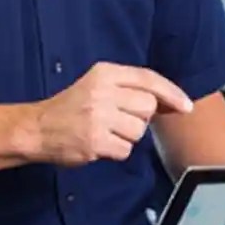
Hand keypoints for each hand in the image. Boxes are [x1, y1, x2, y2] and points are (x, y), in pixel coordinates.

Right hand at [30, 62, 192, 165]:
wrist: (38, 128)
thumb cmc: (73, 107)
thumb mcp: (98, 85)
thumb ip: (130, 88)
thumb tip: (172, 101)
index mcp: (105, 72)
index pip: (148, 79)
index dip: (171, 93)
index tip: (186, 106)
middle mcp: (102, 91)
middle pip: (147, 107)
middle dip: (139, 118)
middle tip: (117, 120)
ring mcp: (98, 116)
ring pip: (139, 131)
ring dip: (127, 136)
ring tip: (105, 131)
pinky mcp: (95, 141)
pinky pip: (125, 150)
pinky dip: (116, 151)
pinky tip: (100, 144)